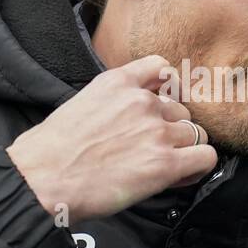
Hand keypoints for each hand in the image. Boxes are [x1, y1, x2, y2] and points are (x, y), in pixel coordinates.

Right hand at [6, 55, 218, 222]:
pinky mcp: (165, 163)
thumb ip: (113, 101)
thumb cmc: (50, 152)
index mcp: (118, 82)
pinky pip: (205, 157)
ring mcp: (156, 131)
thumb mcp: (81, 104)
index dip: (168, 89)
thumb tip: (132, 118)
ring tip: (165, 166)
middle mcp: (142, 101)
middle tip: (153, 151)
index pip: (162, 68)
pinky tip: (180, 175)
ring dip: (184, 150)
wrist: (42, 179)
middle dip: (172, 130)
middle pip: (181, 110)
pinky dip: (197, 167)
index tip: (161, 108)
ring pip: (196, 133)